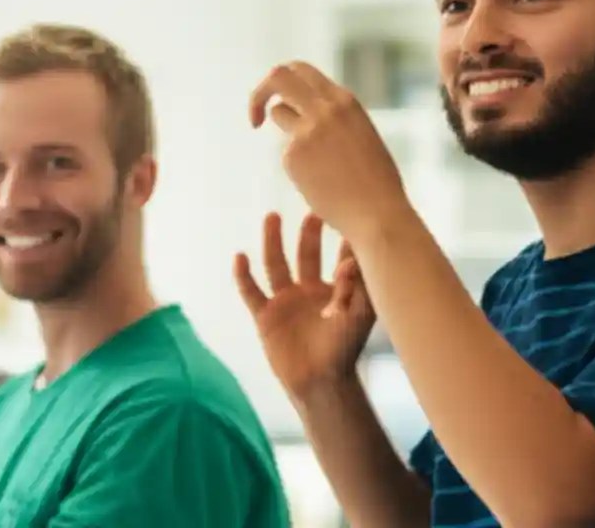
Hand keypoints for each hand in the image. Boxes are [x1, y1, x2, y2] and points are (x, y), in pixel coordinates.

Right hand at [235, 213, 376, 399]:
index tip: (349, 215)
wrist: (321, 384)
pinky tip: (239, 257)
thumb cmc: (344, 352)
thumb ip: (352, 289)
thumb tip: (350, 260)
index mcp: (334, 291)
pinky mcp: (265, 317)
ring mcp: (285, 302)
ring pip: (276, 264)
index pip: (338, 258)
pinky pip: (251, 292)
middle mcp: (308, 291)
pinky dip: (243, 275)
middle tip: (314, 210)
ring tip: (273, 217)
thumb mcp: (355, 319)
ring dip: (273, 241)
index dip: (343, 239)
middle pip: (305, 254)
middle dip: (309, 233)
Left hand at [249, 61, 408, 240]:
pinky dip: (298, 167)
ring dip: (286, 133)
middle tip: (256, 118)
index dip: (283, 81)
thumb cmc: (376, 181)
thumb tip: (306, 111)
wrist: (377, 214)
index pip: (302, 70)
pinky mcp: (293, 156)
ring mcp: (306, 131)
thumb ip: (335, 117)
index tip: (277, 99)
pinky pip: (286, 154)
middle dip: (260, 91)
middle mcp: (324, 108)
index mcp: (344, 100)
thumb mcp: (361, 132)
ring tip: (318, 162)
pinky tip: (322, 184)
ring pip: (277, 113)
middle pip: (278, 75)